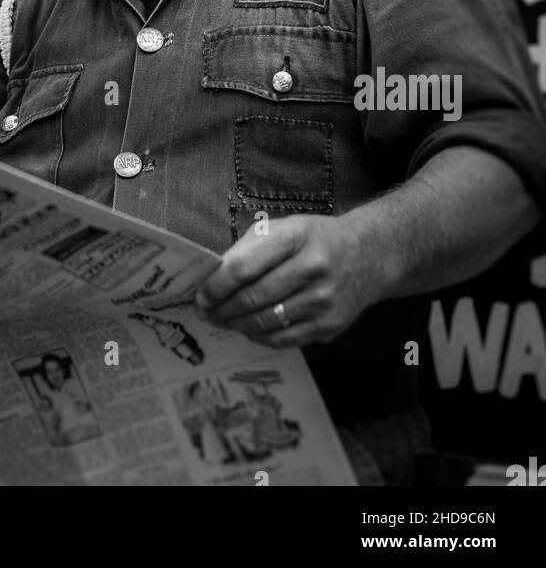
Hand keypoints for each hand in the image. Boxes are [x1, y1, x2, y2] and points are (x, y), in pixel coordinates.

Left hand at [194, 214, 383, 349]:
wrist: (367, 256)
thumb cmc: (314, 239)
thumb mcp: (284, 228)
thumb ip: (249, 249)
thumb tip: (213, 278)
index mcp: (296, 237)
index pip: (245, 266)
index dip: (217, 285)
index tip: (200, 295)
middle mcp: (313, 268)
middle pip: (253, 298)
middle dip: (222, 308)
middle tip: (206, 312)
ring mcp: (323, 301)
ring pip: (265, 322)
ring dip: (236, 324)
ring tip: (222, 320)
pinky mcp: (329, 326)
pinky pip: (283, 339)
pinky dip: (259, 336)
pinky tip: (248, 328)